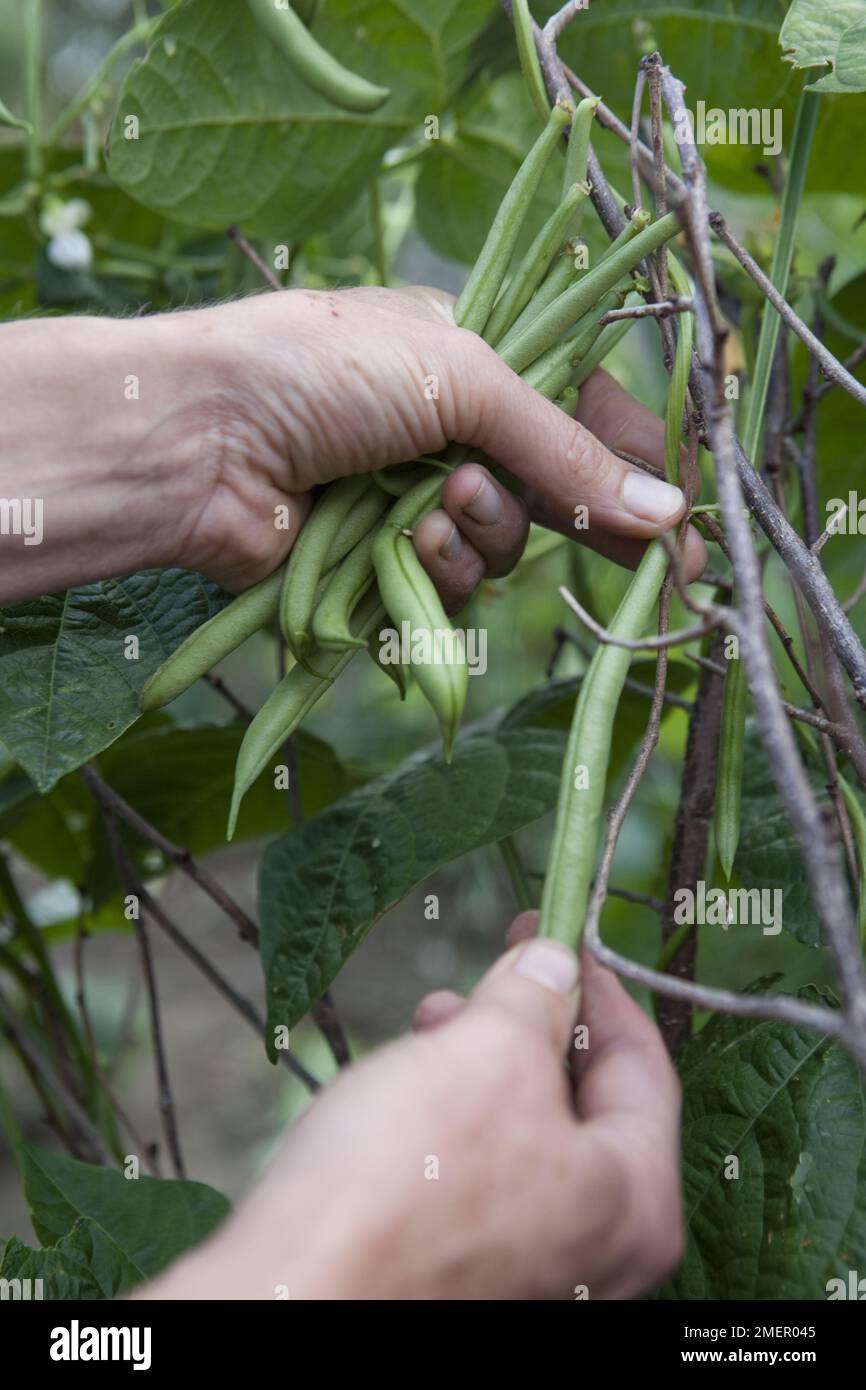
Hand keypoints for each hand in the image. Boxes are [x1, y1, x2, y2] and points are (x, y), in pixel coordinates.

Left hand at [0, 289, 704, 603]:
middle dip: (570, 513)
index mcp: (470, 359)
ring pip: (500, 548)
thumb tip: (665, 509)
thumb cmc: (319, 370)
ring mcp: (408, 500)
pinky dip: (434, 571)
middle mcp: (444, 432)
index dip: (635, 466)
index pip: (581, 413)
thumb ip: (565, 447)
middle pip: (549, 493)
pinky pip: (445, 588)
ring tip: (435, 505)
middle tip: (632, 551)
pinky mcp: (374, 564)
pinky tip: (401, 543)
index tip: (681, 520)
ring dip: (483, 534)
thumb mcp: (462, 378)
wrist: (196, 439)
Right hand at [140, 920, 682, 1300]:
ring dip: (486, 1065)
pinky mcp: (472, 1281)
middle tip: (491, 972)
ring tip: (429, 1022)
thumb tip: (555, 964)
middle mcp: (601, 1252)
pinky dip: (460, 1119)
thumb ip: (535, 998)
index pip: (643, 1065)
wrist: (297, 1297)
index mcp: (636, 1201)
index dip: (596, 986)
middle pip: (585, 1104)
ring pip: (529, 1138)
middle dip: (533, 1024)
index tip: (554, 934)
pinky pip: (487, 1180)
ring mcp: (537, 1273)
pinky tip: (408, 1088)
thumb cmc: (404, 1180)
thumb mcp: (486, 1052)